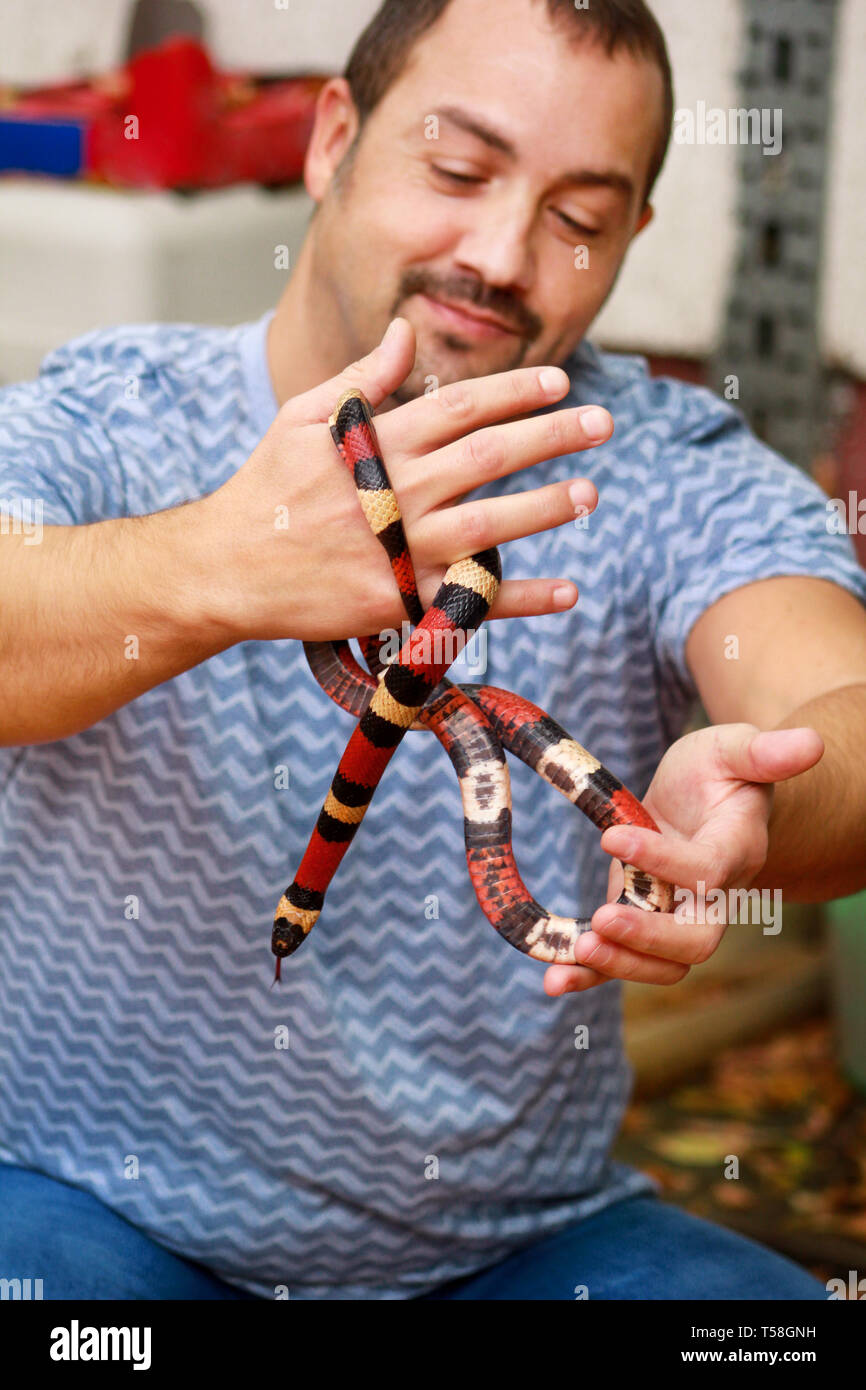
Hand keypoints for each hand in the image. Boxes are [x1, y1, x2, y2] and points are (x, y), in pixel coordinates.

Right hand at [202, 317, 607, 641]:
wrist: (228, 568)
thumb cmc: (266, 488)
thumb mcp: (302, 417)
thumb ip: (363, 376)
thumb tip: (408, 330)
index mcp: (377, 441)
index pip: (463, 405)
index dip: (517, 391)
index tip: (560, 381)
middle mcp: (397, 492)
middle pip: (491, 457)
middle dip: (553, 435)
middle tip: (602, 423)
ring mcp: (401, 549)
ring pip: (492, 525)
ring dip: (547, 508)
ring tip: (589, 494)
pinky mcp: (400, 601)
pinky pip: (472, 602)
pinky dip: (523, 598)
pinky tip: (567, 590)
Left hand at [544, 724, 824, 996]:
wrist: (708, 801)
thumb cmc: (721, 771)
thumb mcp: (734, 748)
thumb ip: (765, 751)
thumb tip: (811, 743)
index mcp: (736, 850)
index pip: (707, 870)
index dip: (663, 861)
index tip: (612, 837)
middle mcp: (712, 896)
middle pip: (695, 940)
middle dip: (649, 937)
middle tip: (601, 920)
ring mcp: (676, 915)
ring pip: (663, 965)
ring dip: (619, 965)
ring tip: (573, 953)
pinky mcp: (642, 919)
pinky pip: (624, 960)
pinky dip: (590, 976)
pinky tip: (552, 981)